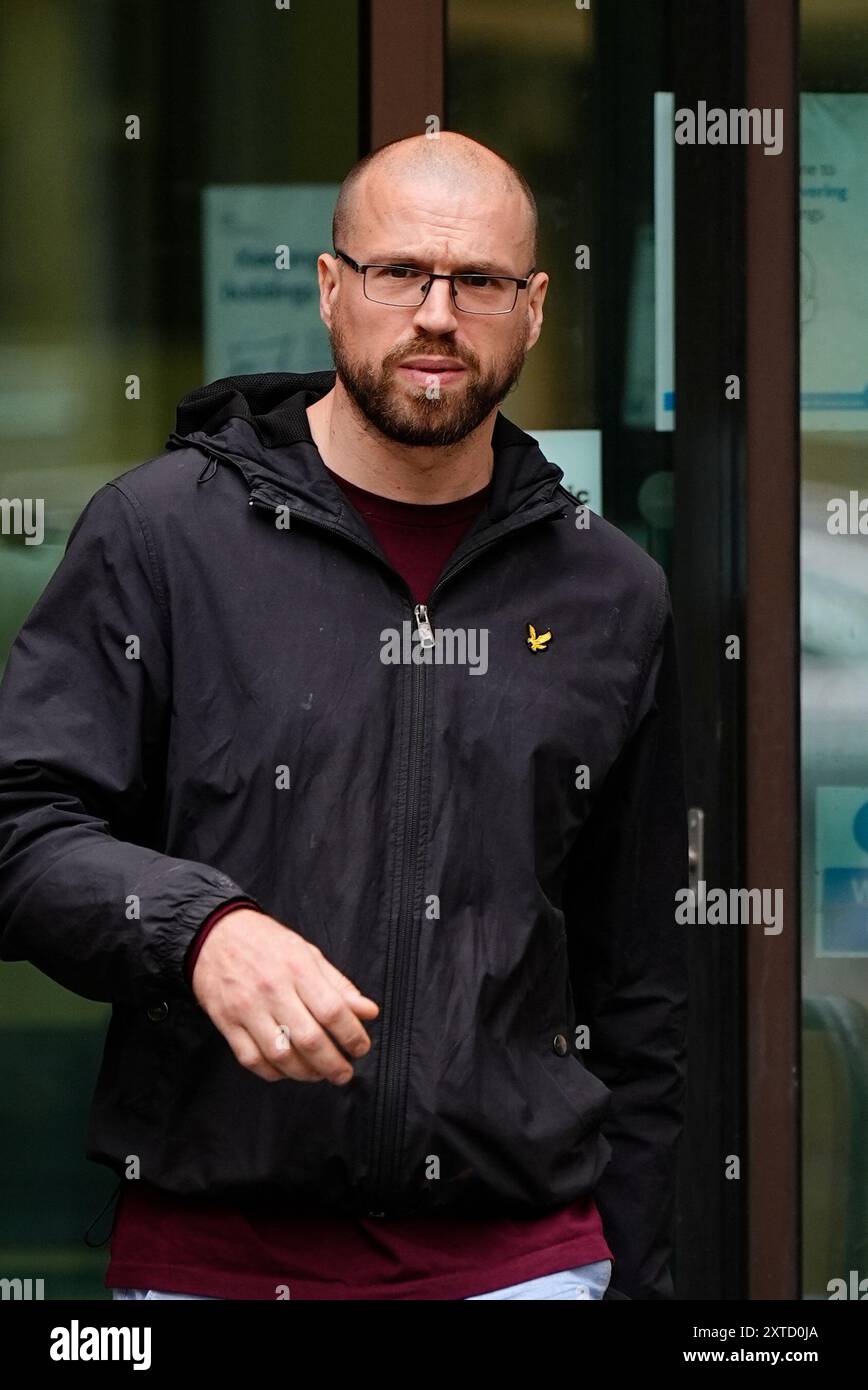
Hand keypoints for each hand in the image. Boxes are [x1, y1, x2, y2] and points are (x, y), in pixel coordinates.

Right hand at [191, 907, 379, 1084]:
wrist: (214, 935)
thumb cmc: (265, 942)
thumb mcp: (307, 953)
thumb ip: (338, 985)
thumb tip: (368, 1011)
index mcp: (297, 969)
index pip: (333, 1011)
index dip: (352, 1035)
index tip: (361, 1048)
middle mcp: (272, 990)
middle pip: (310, 1040)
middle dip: (333, 1065)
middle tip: (344, 1072)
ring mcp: (247, 1009)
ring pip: (281, 1056)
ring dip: (305, 1073)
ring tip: (318, 1073)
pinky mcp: (226, 1023)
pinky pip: (252, 1060)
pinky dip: (273, 1073)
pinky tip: (286, 1070)